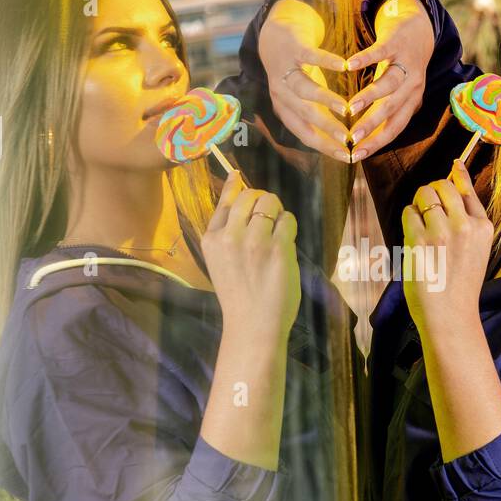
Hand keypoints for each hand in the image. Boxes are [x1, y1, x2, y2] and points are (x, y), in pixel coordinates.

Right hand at [201, 171, 299, 341]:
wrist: (253, 326)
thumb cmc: (240, 295)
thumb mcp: (220, 261)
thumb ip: (227, 232)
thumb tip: (241, 193)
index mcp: (211, 239)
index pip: (225, 201)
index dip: (235, 186)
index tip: (236, 174)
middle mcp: (230, 236)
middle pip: (250, 195)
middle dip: (263, 201)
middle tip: (269, 218)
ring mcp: (254, 241)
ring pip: (270, 202)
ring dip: (278, 213)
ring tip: (277, 232)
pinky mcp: (277, 249)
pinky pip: (288, 220)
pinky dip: (289, 226)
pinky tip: (285, 243)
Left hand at [258, 0, 349, 159]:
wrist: (276, 35)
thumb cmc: (298, 72)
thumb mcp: (304, 99)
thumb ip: (319, 116)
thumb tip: (342, 142)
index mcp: (285, 109)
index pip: (304, 134)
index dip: (325, 146)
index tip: (346, 155)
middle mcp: (281, 93)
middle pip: (305, 115)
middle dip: (327, 128)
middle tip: (348, 138)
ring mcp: (286, 70)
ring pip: (304, 89)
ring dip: (325, 100)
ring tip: (346, 108)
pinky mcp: (294, 48)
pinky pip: (310, 56)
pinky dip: (327, 61)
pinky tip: (344, 67)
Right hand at [345, 0, 432, 160]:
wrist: (417, 28)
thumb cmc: (400, 66)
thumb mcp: (399, 92)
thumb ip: (385, 113)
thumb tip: (365, 141)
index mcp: (411, 102)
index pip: (394, 128)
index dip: (376, 143)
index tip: (356, 155)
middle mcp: (412, 86)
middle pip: (391, 110)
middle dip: (371, 126)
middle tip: (352, 138)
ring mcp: (405, 64)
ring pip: (388, 85)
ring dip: (368, 98)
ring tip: (349, 108)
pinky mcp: (396, 43)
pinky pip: (380, 52)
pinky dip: (364, 59)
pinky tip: (349, 66)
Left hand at [401, 160, 492, 332]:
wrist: (450, 315)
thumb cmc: (460, 284)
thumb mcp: (477, 249)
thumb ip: (468, 219)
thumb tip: (454, 179)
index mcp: (483, 226)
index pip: (466, 188)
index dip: (457, 175)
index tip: (454, 164)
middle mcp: (465, 225)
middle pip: (442, 185)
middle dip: (432, 192)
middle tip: (428, 210)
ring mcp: (441, 232)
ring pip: (424, 194)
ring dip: (418, 205)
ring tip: (421, 225)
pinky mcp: (419, 240)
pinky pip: (409, 212)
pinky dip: (408, 219)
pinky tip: (414, 236)